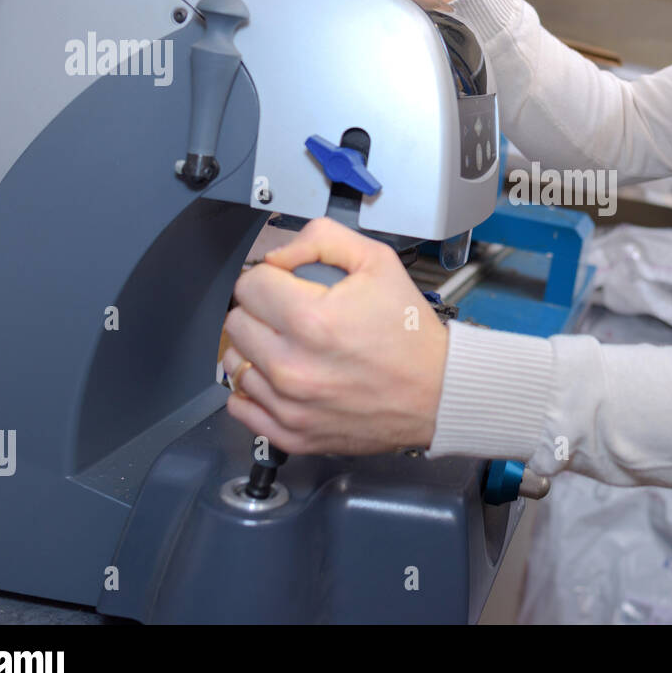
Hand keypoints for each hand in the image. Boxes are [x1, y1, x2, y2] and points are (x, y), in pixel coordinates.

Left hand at [221, 218, 448, 455]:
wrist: (437, 391)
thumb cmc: (410, 332)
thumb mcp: (378, 261)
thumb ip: (322, 239)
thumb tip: (278, 256)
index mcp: (311, 319)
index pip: (250, 285)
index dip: (270, 278)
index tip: (287, 285)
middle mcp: (293, 366)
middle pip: (236, 322)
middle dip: (260, 311)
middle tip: (291, 315)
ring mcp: (290, 404)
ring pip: (234, 363)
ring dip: (256, 350)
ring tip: (290, 347)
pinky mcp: (292, 433)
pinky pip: (240, 407)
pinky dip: (254, 390)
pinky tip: (280, 378)